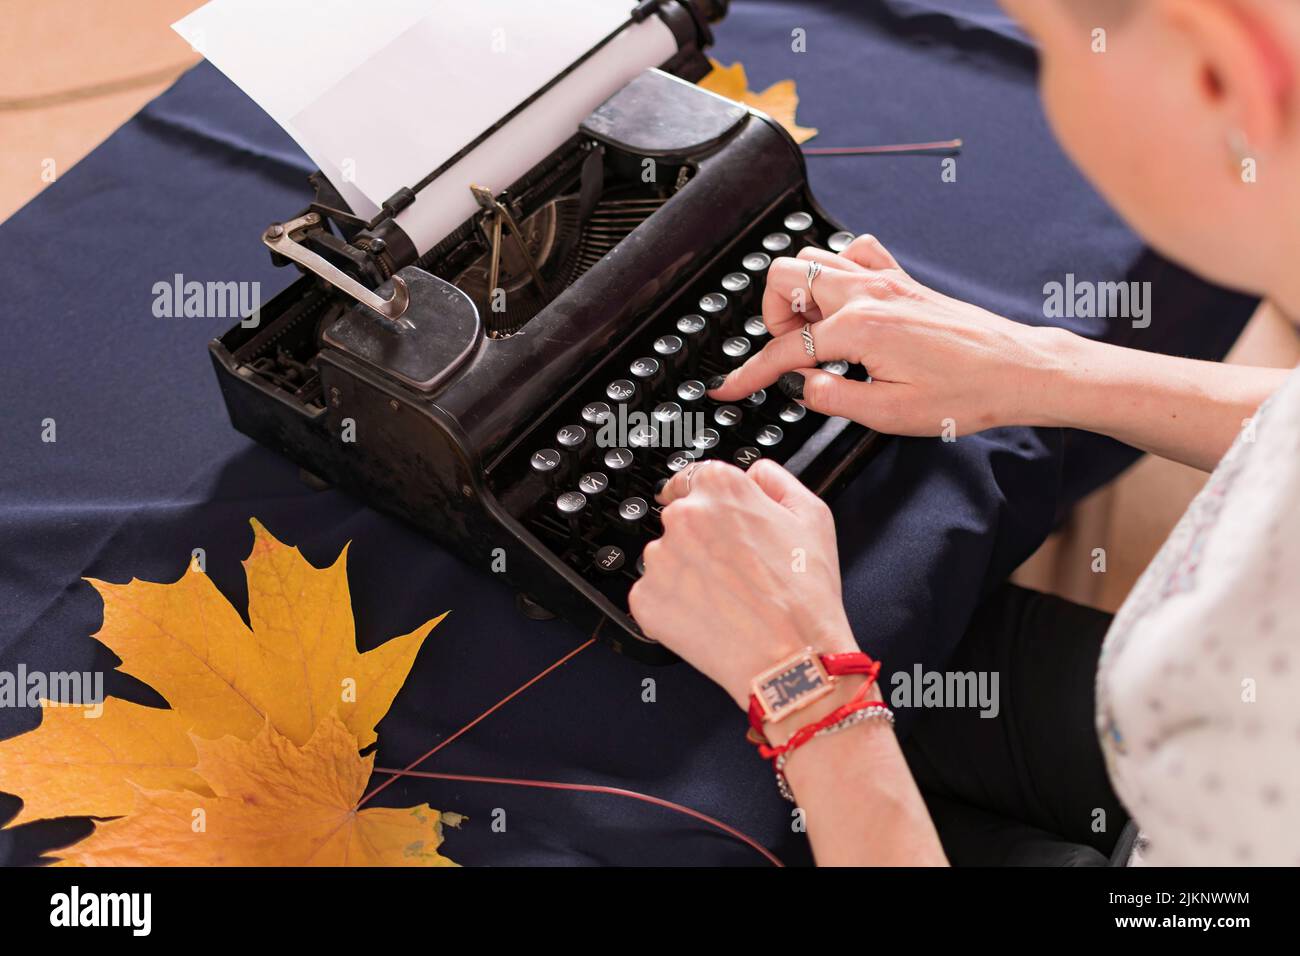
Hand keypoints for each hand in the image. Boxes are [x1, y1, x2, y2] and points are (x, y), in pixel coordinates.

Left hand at [627, 459, 856, 709]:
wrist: (791, 658)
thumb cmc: (805, 594)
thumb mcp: (813, 515)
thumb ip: (775, 479)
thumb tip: (754, 473)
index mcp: (720, 486)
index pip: (692, 479)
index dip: (707, 503)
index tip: (710, 519)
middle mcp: (682, 515)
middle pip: (680, 520)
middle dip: (701, 541)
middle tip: (734, 571)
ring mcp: (659, 557)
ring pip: (666, 558)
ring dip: (687, 573)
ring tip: (727, 599)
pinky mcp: (645, 598)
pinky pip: (654, 595)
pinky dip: (674, 606)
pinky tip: (708, 616)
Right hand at [710, 235, 1064, 436]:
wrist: (1018, 371)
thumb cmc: (966, 394)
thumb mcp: (889, 415)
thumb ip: (833, 398)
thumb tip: (802, 385)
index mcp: (859, 330)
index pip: (784, 351)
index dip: (748, 375)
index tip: (728, 388)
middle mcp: (868, 294)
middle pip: (784, 276)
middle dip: (772, 316)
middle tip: (788, 353)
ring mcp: (885, 280)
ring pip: (812, 257)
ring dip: (799, 293)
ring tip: (814, 334)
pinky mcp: (902, 279)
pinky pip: (854, 252)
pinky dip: (837, 271)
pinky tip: (845, 306)